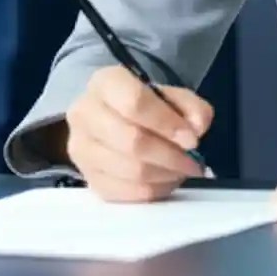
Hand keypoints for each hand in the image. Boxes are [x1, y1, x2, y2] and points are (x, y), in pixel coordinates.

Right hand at [64, 66, 211, 202]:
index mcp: (105, 83)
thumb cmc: (147, 107)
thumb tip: (195, 129)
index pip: (133, 103)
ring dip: (165, 175)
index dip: (166, 124)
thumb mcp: (174, 96)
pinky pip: (125, 192)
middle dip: (170, 156)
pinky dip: (152, 191)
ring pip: (130, 170)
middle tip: (193, 162)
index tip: (192, 139)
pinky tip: (164, 181)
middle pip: (131, 141)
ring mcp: (80, 148)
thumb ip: (192, 107)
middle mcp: (84, 113)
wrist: (116, 120)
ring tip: (181, 170)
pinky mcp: (87, 178)